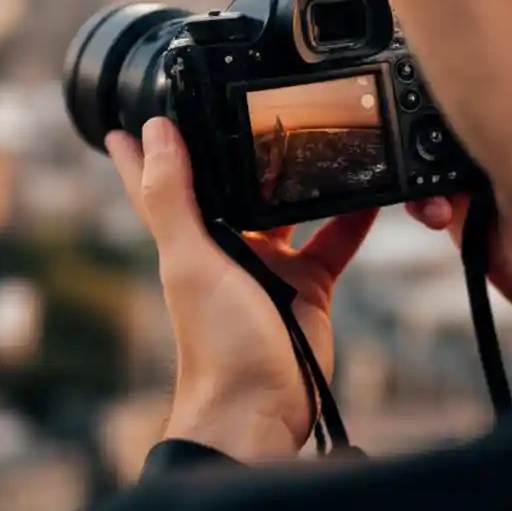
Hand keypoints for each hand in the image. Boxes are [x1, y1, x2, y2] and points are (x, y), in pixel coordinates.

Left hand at [107, 118, 377, 461]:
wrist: (260, 409)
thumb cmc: (216, 345)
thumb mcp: (191, 262)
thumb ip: (172, 199)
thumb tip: (152, 132)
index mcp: (190, 237)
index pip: (160, 181)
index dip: (146, 149)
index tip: (140, 112)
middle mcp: (227, 246)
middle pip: (234, 187)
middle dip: (245, 149)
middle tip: (260, 102)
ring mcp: (270, 266)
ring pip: (290, 208)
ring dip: (303, 178)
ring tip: (323, 132)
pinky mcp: (309, 287)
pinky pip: (334, 242)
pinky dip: (353, 220)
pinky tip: (371, 194)